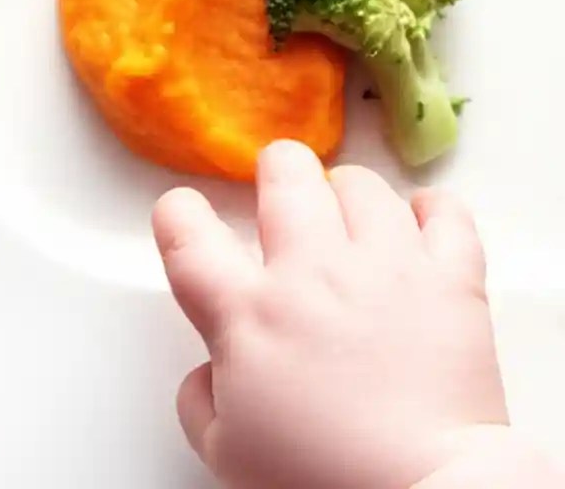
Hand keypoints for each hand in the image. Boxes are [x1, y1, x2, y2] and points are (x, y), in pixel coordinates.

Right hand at [152, 140, 556, 488]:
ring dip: (347, 192)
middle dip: (277, 172)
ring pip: (362, 185)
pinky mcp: (451, 280)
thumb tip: (212, 371)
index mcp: (245, 313)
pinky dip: (430, 210)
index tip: (183, 216)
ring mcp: (385, 268)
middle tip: (279, 188)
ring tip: (347, 212)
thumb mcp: (224, 450)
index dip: (177, 213)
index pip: (187, 232)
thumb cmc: (321, 480)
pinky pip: (445, 214)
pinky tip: (418, 221)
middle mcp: (312, 273)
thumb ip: (200, 397)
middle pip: (286, 174)